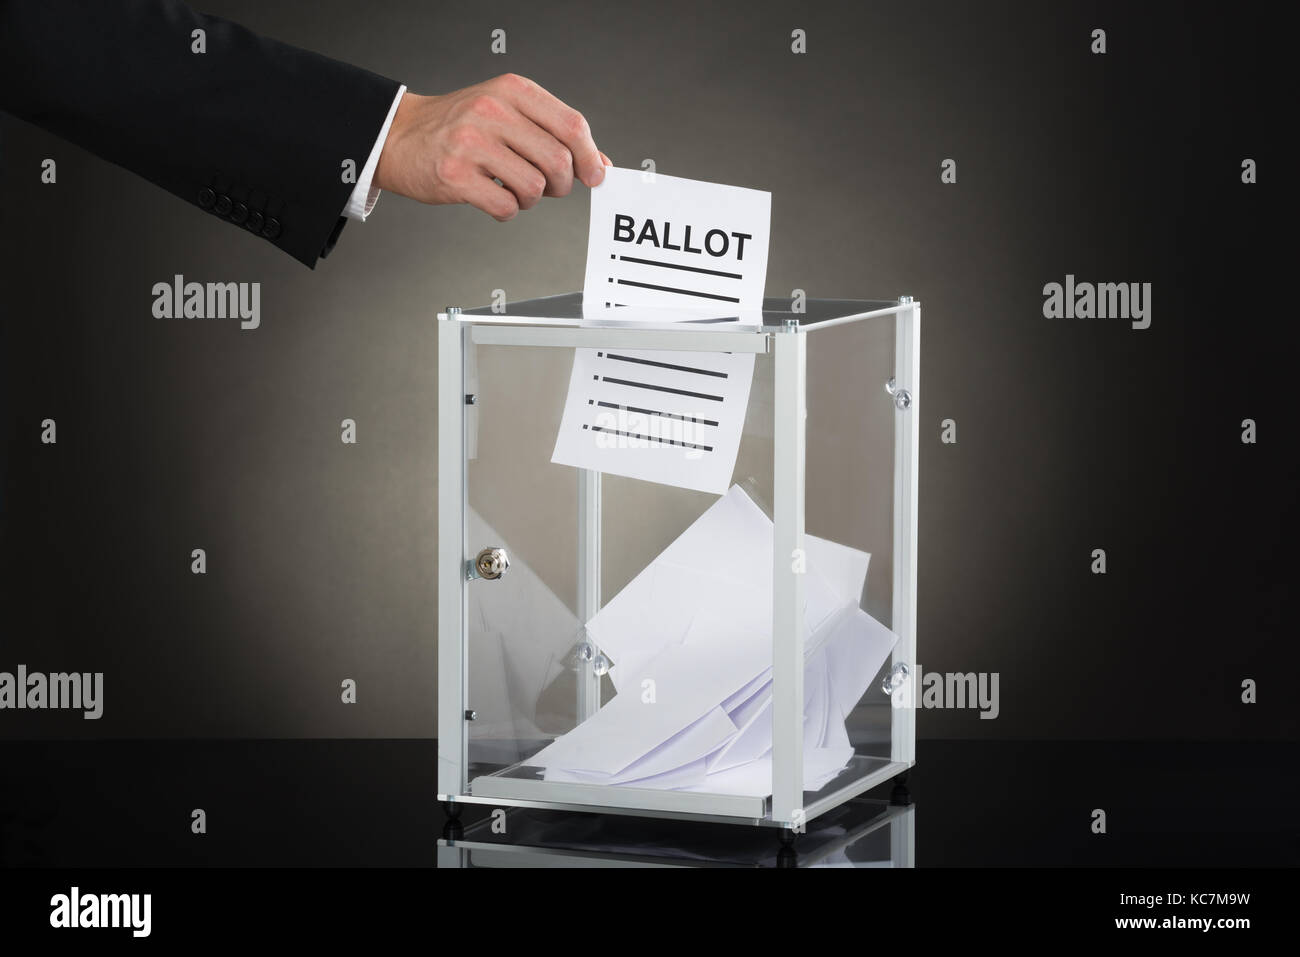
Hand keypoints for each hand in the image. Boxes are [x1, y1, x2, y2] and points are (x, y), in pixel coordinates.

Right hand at [374, 73, 610, 221]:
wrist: (400, 135)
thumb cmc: (460, 127)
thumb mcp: (508, 113)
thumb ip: (552, 133)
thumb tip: (599, 165)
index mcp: (511, 90)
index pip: (571, 125)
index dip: (590, 156)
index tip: (594, 175)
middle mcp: (492, 110)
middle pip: (558, 160)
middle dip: (561, 184)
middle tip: (547, 187)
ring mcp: (471, 143)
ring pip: (535, 187)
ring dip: (532, 199)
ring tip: (513, 189)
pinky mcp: (455, 176)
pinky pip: (506, 206)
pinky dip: (507, 210)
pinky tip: (493, 198)